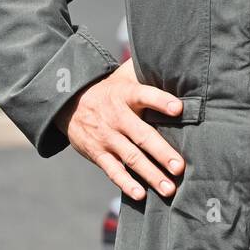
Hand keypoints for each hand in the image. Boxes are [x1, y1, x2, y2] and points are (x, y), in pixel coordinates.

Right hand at [54, 60, 184, 200]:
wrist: (69, 104)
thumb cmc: (109, 90)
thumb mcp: (122, 76)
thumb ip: (144, 68)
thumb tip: (171, 56)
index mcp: (125, 94)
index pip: (144, 94)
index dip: (161, 100)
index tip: (179, 108)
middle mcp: (117, 116)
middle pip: (142, 135)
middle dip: (162, 152)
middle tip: (180, 167)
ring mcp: (106, 137)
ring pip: (131, 157)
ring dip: (150, 174)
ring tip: (169, 188)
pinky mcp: (98, 153)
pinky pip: (113, 170)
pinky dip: (126, 183)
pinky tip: (140, 194)